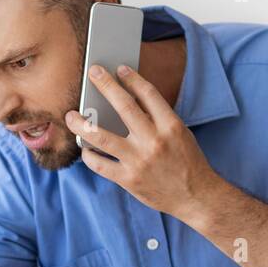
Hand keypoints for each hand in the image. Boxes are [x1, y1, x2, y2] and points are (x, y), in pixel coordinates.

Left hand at [64, 64, 222, 221]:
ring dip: (82, 123)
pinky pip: (100, 164)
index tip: (119, 69)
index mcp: (171, 126)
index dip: (132, 78)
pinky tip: (85, 148)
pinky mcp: (128, 180)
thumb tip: (126, 101)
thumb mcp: (180, 134)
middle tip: (93, 72)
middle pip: (124, 107)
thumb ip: (156, 119)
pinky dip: (89, 155)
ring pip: (102, 136)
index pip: (148, 94)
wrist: (197, 197)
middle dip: (105, 85)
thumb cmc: (188, 162)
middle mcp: (154, 141)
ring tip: (71, 115)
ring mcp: (139, 161)